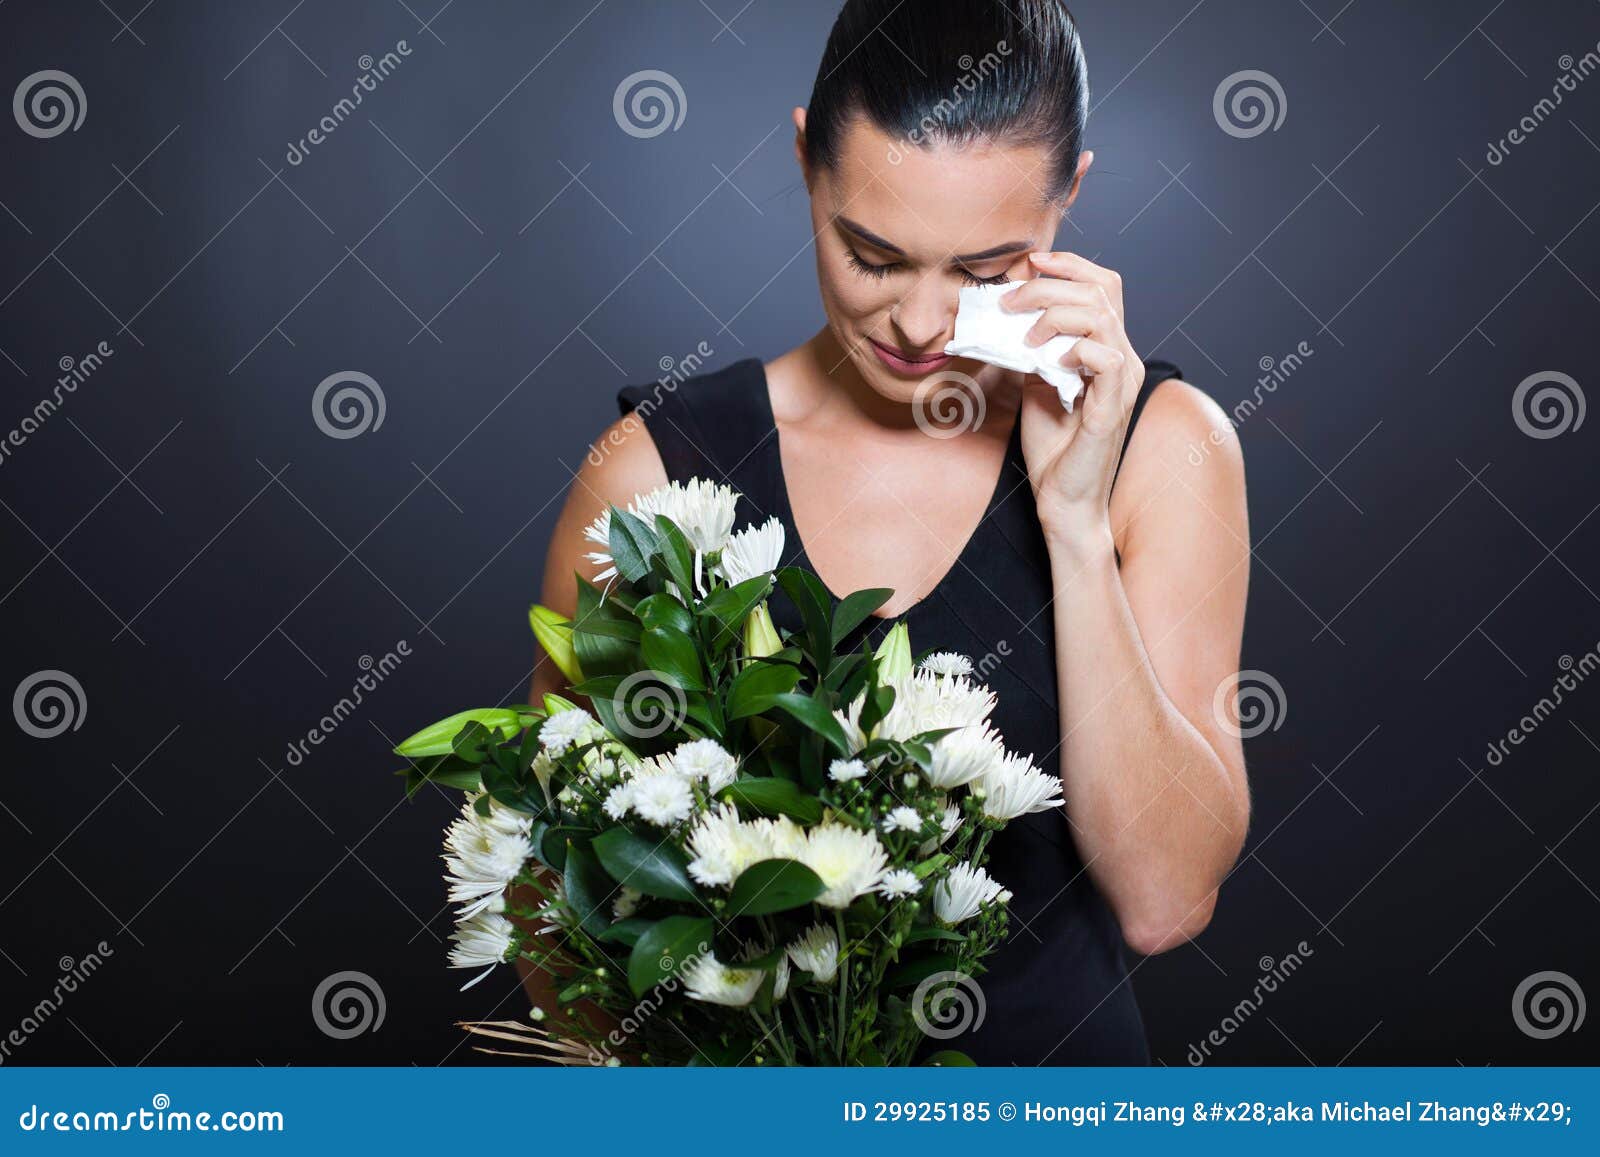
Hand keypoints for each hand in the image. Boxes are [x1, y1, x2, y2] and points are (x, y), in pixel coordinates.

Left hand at [1001, 251, 1144, 548]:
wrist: (1063, 500)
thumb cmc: (1053, 448)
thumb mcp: (1036, 384)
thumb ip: (1033, 349)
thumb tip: (1007, 315)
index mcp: (1109, 349)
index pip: (1104, 285)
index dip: (1070, 265)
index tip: (1029, 263)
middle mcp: (1123, 359)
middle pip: (1101, 290)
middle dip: (1049, 284)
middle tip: (1009, 298)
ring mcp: (1121, 382)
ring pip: (1101, 315)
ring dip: (1054, 312)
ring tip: (1023, 331)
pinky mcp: (1111, 407)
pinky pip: (1103, 357)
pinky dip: (1071, 348)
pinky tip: (1045, 360)